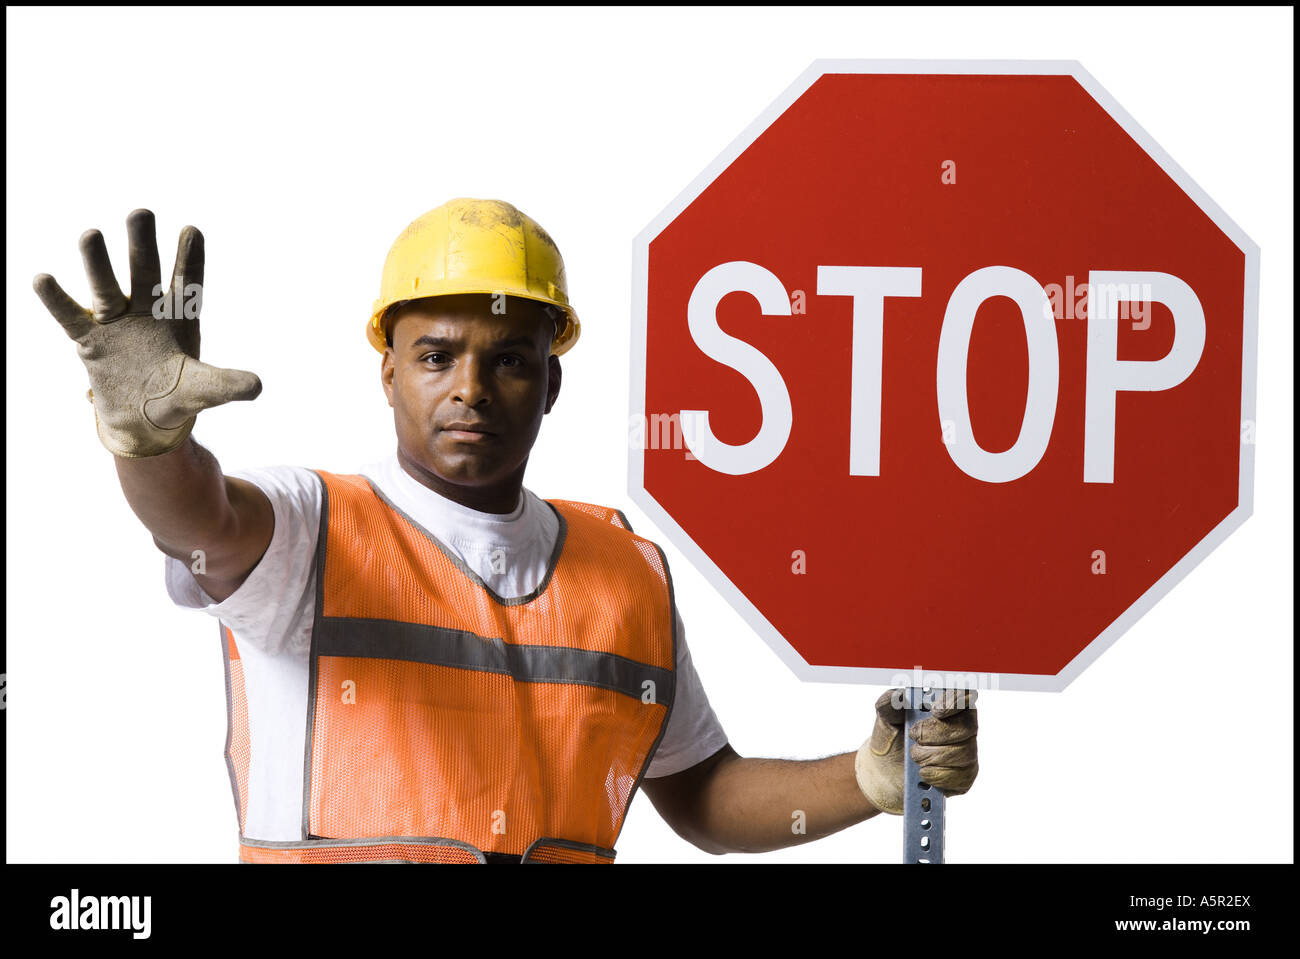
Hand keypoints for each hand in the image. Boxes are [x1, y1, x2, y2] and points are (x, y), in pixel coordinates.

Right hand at [34, 208, 261, 457]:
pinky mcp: (90, 342)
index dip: (190, 259)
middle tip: (141, 212)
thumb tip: (258, 386)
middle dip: (143, 245)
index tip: (192, 231)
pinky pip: (70, 317)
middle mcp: (147, 312)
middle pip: (145, 273)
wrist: (145, 419)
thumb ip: (228, 384)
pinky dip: (56, 300)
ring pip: (106, 287)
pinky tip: (43, 278)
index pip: (188, 283)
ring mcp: (116, 323)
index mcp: (180, 318)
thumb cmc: (179, 394)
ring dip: (98, 263)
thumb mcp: (205, 389)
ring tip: (91, 234)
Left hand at [855, 687, 977, 814]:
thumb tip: (899, 696)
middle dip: (935, 734)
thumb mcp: (885, 716)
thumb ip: (889, 702)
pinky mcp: (965, 775)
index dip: (954, 702)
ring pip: (964, 753)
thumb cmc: (892, 737)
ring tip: (914, 756)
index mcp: (946, 703)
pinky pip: (962, 777)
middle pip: (966, 727)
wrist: (887, 769)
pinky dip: (939, 776)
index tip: (936, 711)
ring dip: (933, 756)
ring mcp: (967, 751)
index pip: (964, 696)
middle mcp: (963, 725)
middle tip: (913, 736)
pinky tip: (924, 773)